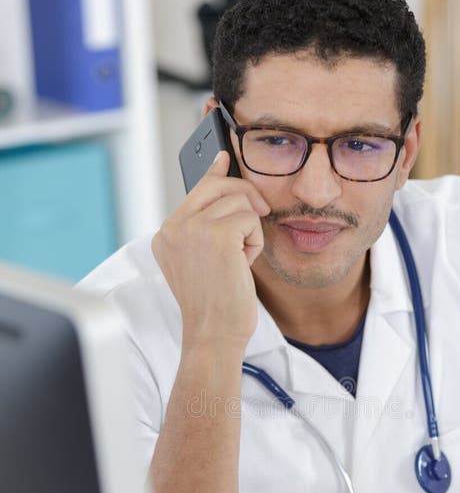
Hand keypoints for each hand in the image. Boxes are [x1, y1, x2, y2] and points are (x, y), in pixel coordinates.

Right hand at [152, 151, 270, 349]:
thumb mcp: (204, 261)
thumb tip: (226, 191)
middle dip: (246, 196)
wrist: (213, 334)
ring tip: (240, 259)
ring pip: (239, 202)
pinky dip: (256, 242)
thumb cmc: (214, 305)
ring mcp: (192, 229)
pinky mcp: (216, 234)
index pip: (194, 190)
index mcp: (165, 235)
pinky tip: (245, 264)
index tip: (225, 157)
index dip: (215, 174)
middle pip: (218, 186)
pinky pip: (250, 219)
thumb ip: (208, 226)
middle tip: (261, 214)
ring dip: (250, 230)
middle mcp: (173, 227)